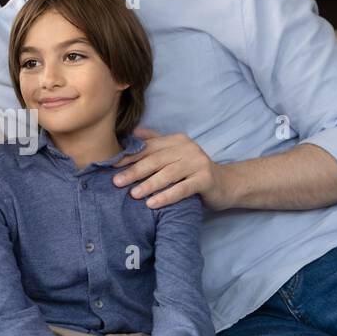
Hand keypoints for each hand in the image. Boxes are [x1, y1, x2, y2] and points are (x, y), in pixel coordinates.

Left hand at [112, 128, 233, 210]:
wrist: (225, 184)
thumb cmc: (193, 171)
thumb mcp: (176, 154)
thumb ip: (157, 142)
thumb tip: (133, 132)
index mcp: (177, 140)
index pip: (149, 148)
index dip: (129, 157)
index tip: (111, 166)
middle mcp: (188, 148)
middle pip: (156, 160)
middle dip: (134, 171)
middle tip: (116, 182)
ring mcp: (198, 163)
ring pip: (168, 174)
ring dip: (149, 184)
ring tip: (133, 194)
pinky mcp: (206, 179)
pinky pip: (182, 189)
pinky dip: (166, 196)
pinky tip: (152, 203)